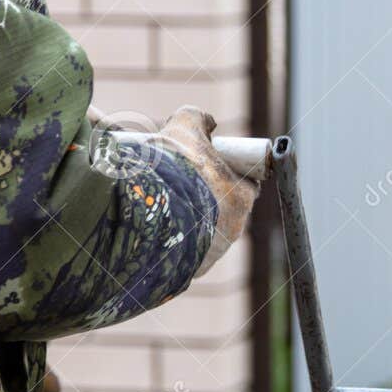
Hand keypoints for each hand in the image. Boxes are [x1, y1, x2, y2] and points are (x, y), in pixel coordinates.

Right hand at [153, 106, 261, 275]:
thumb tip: (206, 120)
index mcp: (241, 199)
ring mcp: (211, 255)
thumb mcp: (183, 128)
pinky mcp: (187, 274)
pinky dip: (172, 245)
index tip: (205, 168)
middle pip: (224, 212)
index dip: (227, 175)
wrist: (145, 213)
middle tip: (177, 186)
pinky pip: (183, 257)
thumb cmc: (172, 169)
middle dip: (205, 200)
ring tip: (160, 208)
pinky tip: (152, 232)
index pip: (246, 186)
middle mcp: (233, 231)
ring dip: (188, 224)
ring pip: (203, 236)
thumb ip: (196, 117)